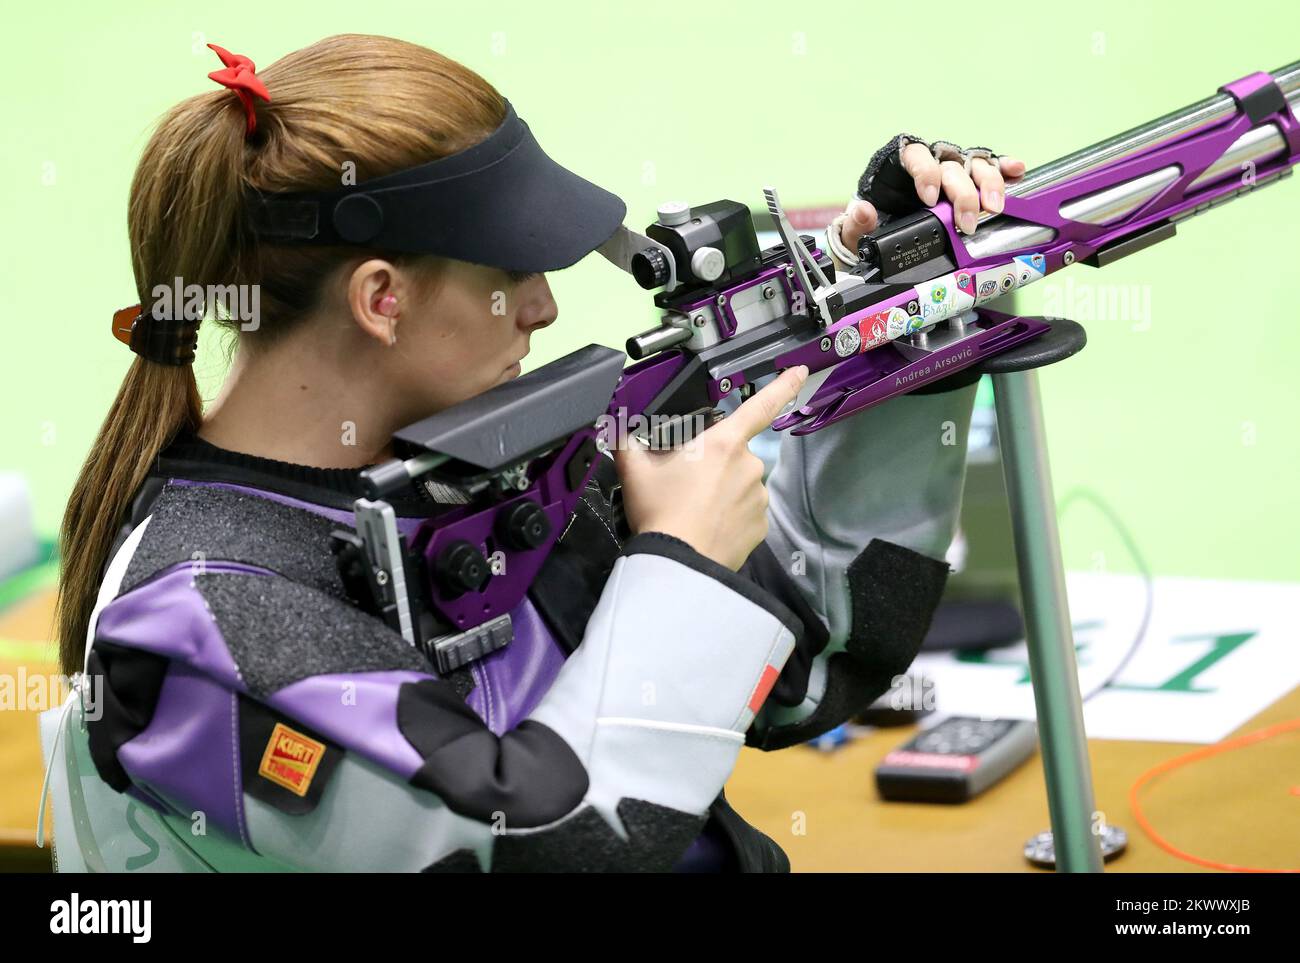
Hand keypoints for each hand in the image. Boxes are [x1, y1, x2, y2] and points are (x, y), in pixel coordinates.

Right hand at [612, 366, 809, 571]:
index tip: (799, 370)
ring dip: (723, 492)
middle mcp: (749, 466)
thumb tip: (615, 429)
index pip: (760, 405)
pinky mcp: (761, 527)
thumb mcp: (635, 471)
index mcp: (724, 443)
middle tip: (686, 485)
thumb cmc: (659, 511)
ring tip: (695, 510)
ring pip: (741, 486)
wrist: (677, 562)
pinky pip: (746, 514)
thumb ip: (626, 442)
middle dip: (715, 466)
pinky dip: (730, 517)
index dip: (782, 385)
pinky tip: (709, 527)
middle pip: (734, 456)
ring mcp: (758, 498)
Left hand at [839, 147, 1025, 250]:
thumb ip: (858, 220)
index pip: (916, 156)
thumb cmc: (878, 216)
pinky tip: (1017, 171)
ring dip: (988, 183)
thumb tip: (863, 211)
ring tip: (994, 206)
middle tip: (967, 221)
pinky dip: (1004, 168)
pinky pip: (991, 168)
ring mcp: (954, 169)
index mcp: (902, 165)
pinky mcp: (972, 179)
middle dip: (962, 193)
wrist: (890, 223)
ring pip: (975, 165)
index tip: (929, 198)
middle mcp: (932, 161)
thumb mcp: (859, 224)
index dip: (925, 173)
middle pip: (951, 166)